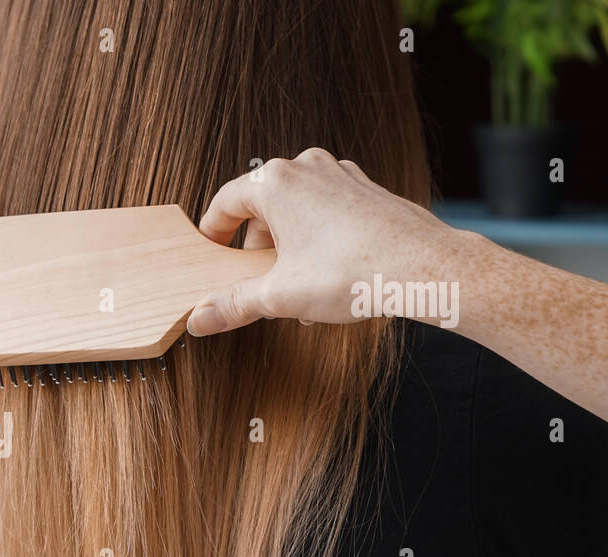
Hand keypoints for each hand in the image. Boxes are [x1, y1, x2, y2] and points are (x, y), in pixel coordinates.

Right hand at [186, 147, 458, 335]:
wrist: (425, 267)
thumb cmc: (354, 273)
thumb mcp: (280, 296)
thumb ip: (233, 305)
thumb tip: (198, 320)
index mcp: (277, 183)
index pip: (225, 202)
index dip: (212, 233)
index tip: (211, 256)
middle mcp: (307, 167)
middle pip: (262, 208)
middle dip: (256, 248)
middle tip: (258, 282)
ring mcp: (340, 175)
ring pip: (296, 211)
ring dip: (287, 248)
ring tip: (297, 288)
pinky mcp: (365, 189)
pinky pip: (326, 211)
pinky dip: (316, 239)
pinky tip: (328, 276)